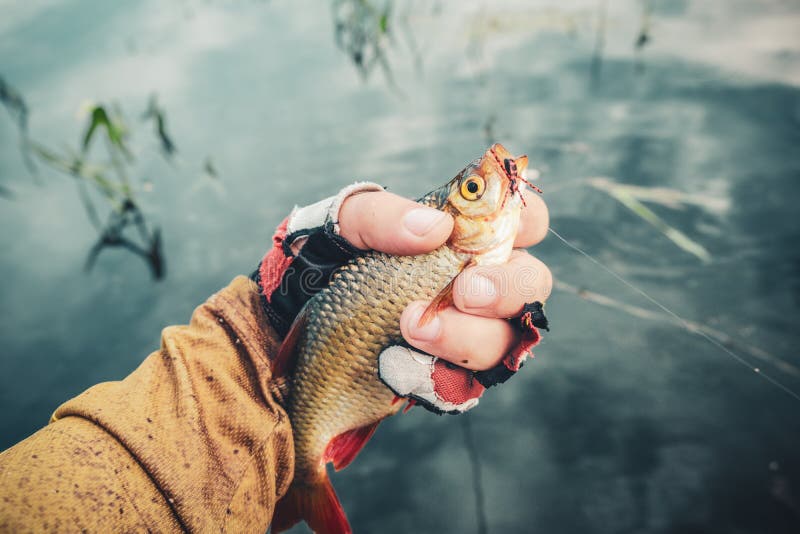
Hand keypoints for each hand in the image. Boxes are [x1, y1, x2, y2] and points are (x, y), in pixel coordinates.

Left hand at [254, 182, 551, 413]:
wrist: (289, 314)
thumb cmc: (326, 255)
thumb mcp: (341, 223)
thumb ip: (381, 215)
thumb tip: (434, 229)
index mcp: (466, 235)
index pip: (524, 219)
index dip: (526, 219)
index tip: (495, 229)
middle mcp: (479, 282)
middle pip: (531, 283)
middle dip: (506, 289)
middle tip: (463, 293)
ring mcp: (468, 331)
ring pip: (506, 339)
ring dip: (469, 336)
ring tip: (412, 328)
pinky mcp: (445, 374)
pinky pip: (466, 383)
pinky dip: (440, 374)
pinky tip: (403, 363)